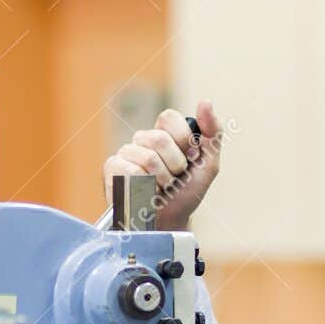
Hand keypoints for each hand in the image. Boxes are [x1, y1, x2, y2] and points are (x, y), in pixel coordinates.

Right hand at [102, 100, 223, 231]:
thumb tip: (205, 101)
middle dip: (175, 165)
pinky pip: (130, 171)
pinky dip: (144, 188)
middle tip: (175, 179)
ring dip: (161, 180)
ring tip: (160, 188)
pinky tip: (144, 193)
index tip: (190, 158)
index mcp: (164, 133)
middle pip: (158, 139)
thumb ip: (213, 132)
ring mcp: (125, 153)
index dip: (183, 140)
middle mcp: (143, 140)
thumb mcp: (208, 164)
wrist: (170, 222)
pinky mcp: (111, 169)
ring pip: (146, 158)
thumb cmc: (187, 193)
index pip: (169, 117)